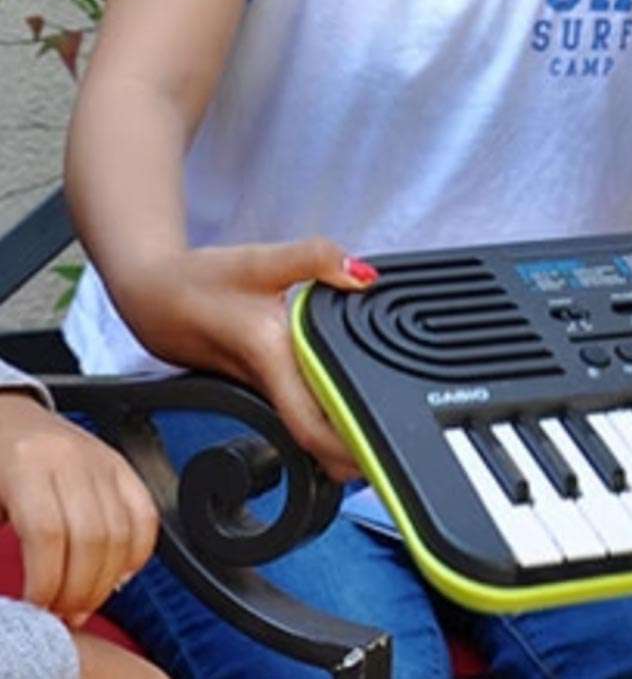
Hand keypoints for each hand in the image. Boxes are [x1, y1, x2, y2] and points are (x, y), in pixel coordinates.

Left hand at [0, 393, 157, 625]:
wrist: (7, 416)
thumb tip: (18, 598)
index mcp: (26, 464)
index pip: (48, 534)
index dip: (46, 581)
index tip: (37, 608)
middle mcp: (73, 460)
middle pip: (92, 538)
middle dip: (80, 589)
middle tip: (63, 615)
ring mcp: (104, 462)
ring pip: (123, 532)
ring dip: (107, 581)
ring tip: (85, 603)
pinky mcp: (125, 468)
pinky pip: (146, 516)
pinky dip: (138, 553)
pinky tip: (118, 576)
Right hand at [113, 238, 376, 480]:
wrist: (151, 296)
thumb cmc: (197, 283)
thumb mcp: (259, 260)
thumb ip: (314, 258)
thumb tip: (361, 274)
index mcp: (271, 361)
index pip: (311, 429)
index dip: (349, 451)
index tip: (382, 455)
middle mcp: (269, 385)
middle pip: (317, 439)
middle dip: (357, 452)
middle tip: (399, 445)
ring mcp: (264, 390)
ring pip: (308, 426)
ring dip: (343, 434)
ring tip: (385, 428)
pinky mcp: (261, 384)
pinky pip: (299, 407)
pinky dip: (326, 411)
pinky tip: (350, 399)